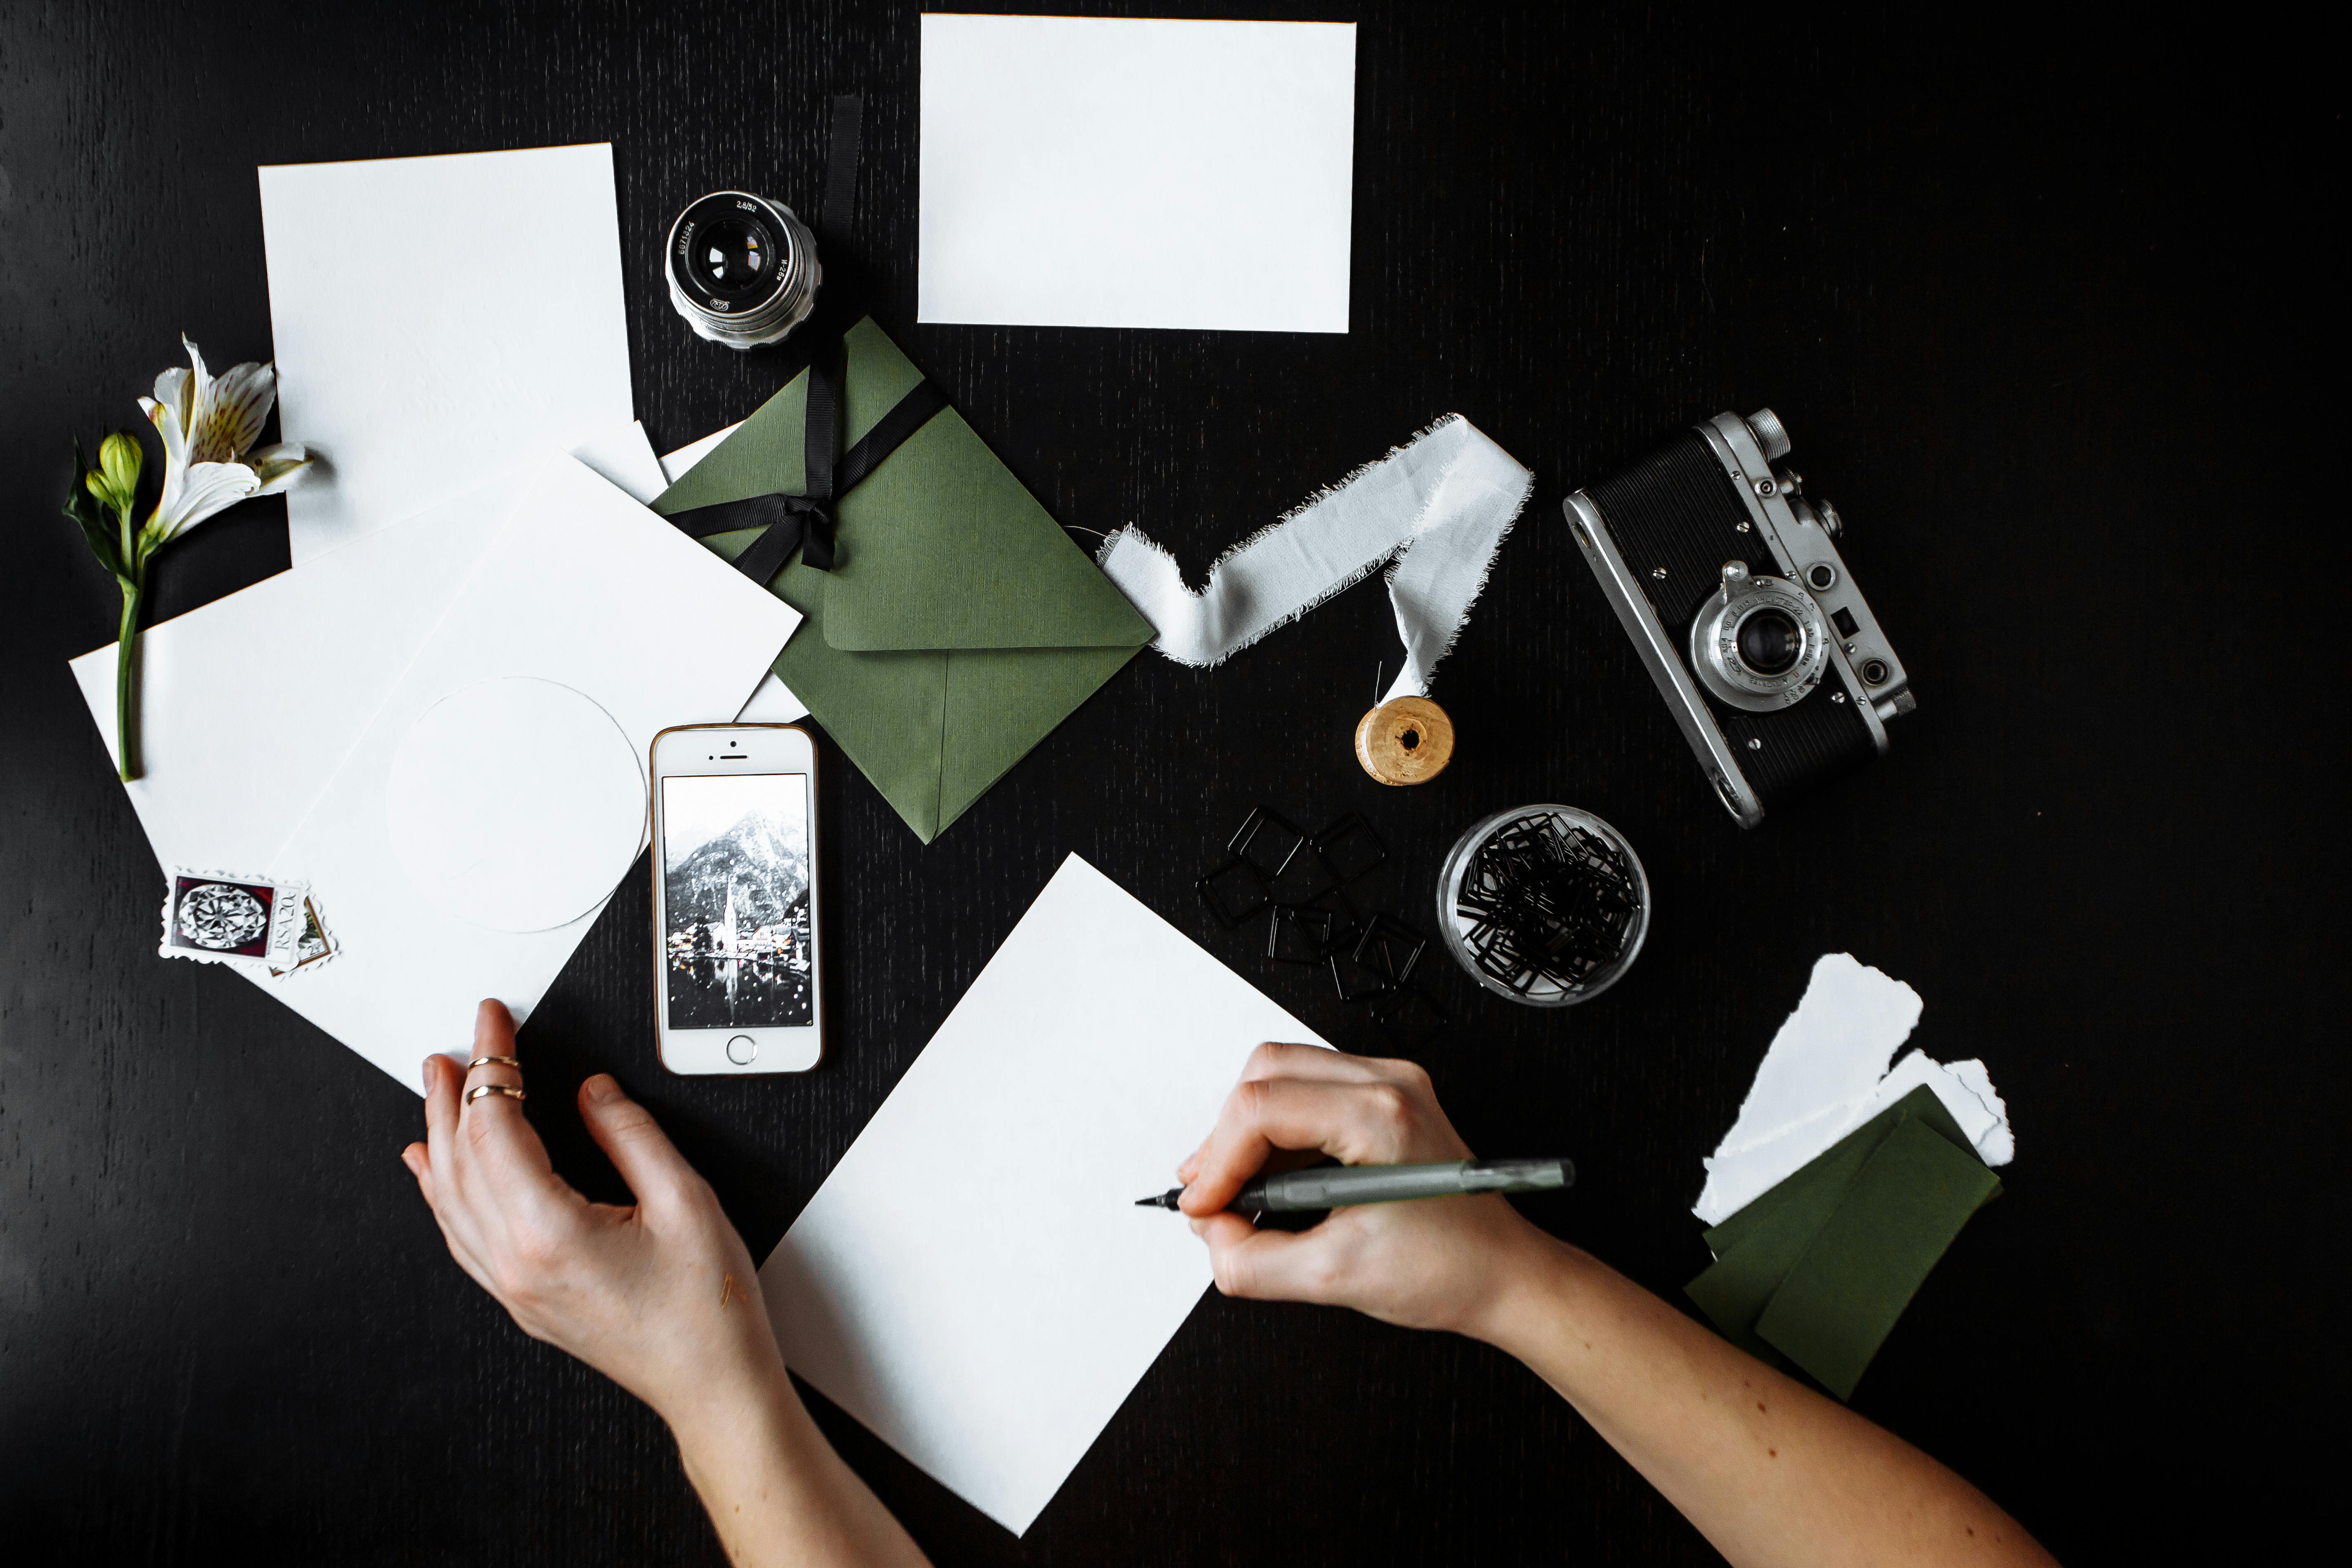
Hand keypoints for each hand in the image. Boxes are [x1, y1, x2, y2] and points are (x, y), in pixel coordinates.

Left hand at [399, 1001, 782, 1427]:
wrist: (713, 1386)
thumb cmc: (707, 1309)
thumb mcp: (685, 1200)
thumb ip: (631, 1134)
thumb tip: (593, 1092)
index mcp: (549, 1232)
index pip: (498, 1126)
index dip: (492, 1064)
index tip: (494, 1024)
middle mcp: (517, 1263)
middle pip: (463, 1159)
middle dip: (456, 1092)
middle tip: (457, 1045)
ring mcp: (514, 1287)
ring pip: (452, 1198)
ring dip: (441, 1136)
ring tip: (439, 1089)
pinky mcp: (523, 1301)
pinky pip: (462, 1236)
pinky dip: (441, 1194)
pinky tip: (433, 1171)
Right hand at [1178, 1042, 1548, 1339]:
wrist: (1505, 1274)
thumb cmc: (1447, 1271)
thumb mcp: (1334, 1279)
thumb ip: (1252, 1262)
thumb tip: (1209, 1234)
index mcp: (1381, 1116)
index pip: (1261, 1107)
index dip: (1217, 1159)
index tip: (1202, 1207)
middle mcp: (1388, 1083)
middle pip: (1266, 1073)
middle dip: (1225, 1136)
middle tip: (1209, 1196)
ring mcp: (1391, 1084)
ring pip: (1283, 1075)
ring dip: (1247, 1132)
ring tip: (1234, 1192)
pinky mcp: (1388, 1097)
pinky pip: (1310, 1092)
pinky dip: (1277, 1134)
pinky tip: (1270, 1183)